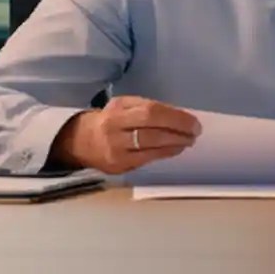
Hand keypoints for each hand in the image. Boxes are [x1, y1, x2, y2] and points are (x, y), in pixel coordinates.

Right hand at [52, 96, 200, 173]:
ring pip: (151, 148)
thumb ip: (145, 108)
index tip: (192, 120)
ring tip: (189, 140)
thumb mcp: (121, 106)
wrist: (79, 142)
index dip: (174, 117)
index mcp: (116, 111)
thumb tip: (177, 115)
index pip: (150, 112)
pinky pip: (148, 160)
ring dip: (175, 144)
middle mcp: (114, 132)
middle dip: (178, 131)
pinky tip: (176, 149)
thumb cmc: (108, 120)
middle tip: (195, 131)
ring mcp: (116, 152)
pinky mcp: (119, 167)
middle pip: (152, 131)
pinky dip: (165, 153)